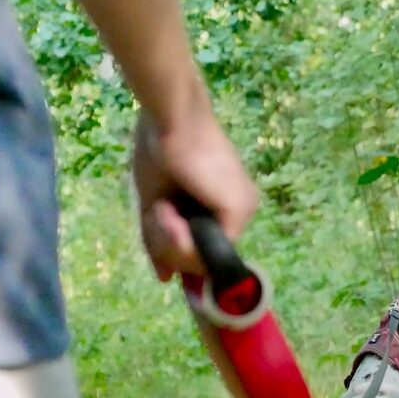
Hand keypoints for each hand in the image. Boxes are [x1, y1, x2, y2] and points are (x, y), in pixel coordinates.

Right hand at [132, 105, 258, 281]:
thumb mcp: (155, 206)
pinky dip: (177, 238)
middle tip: (157, 210)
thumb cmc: (160, 151)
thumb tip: (165, 279)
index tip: (159, 231)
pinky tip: (169, 209)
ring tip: (162, 206)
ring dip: (169, 239)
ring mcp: (243, 213)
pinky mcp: (238, 211)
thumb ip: (161, 243)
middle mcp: (240, 212)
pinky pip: (203, 252)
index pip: (201, 252)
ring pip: (201, 260)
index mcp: (223, 207)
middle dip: (167, 244)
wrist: (169, 119)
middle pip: (199, 260)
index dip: (175, 251)